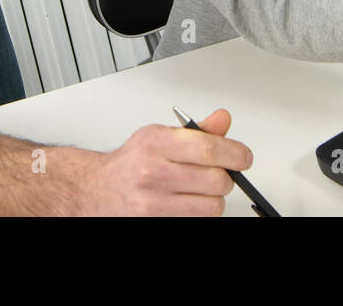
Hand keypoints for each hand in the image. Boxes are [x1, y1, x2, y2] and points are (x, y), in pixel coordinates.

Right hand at [82, 108, 251, 215]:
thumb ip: (196, 131)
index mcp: (155, 143)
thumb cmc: (131, 162)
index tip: (244, 157)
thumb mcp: (159, 135)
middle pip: (216, 179)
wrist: (98, 190)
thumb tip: (223, 120)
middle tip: (219, 173)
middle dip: (225, 177)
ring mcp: (153, 202)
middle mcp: (153, 172)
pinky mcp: (156, 222)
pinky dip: (200, 213)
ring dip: (214, 198)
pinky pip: (198, 220)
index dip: (235, 153)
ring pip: (212, 205)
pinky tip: (189, 202)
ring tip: (201, 189)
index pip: (209, 148)